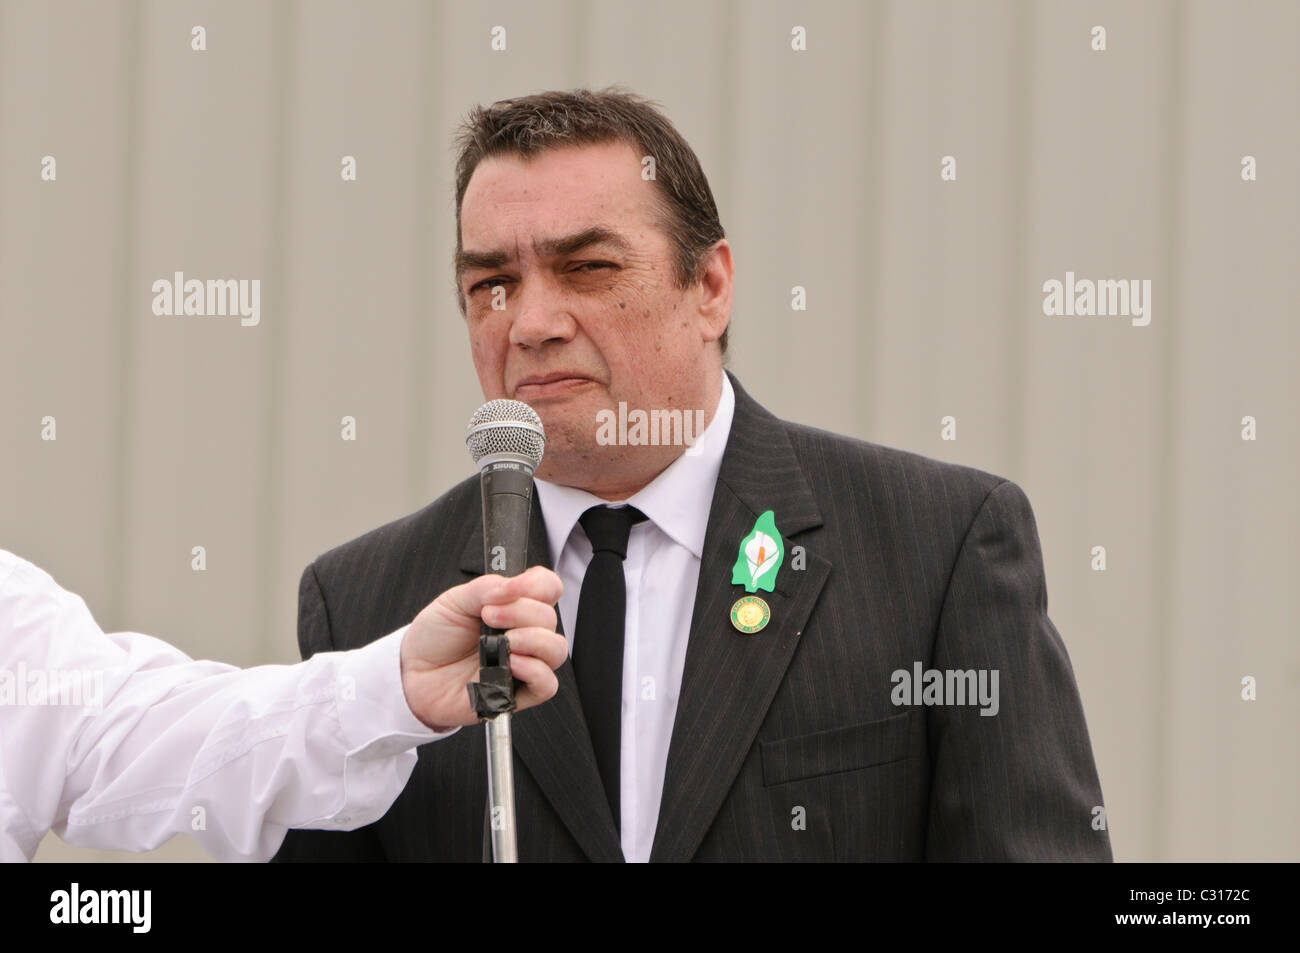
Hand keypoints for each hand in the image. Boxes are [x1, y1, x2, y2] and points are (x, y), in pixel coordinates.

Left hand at [399, 566, 565, 730]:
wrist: (411, 674)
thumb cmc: (435, 638)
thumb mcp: (454, 601)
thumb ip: (486, 588)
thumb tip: (514, 585)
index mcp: (514, 606)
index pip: (547, 588)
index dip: (537, 585)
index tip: (511, 588)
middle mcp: (524, 633)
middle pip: (549, 617)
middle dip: (521, 612)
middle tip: (487, 616)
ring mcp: (523, 663)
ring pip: (556, 650)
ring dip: (533, 640)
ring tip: (503, 642)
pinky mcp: (517, 693)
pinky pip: (547, 685)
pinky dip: (535, 671)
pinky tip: (512, 663)